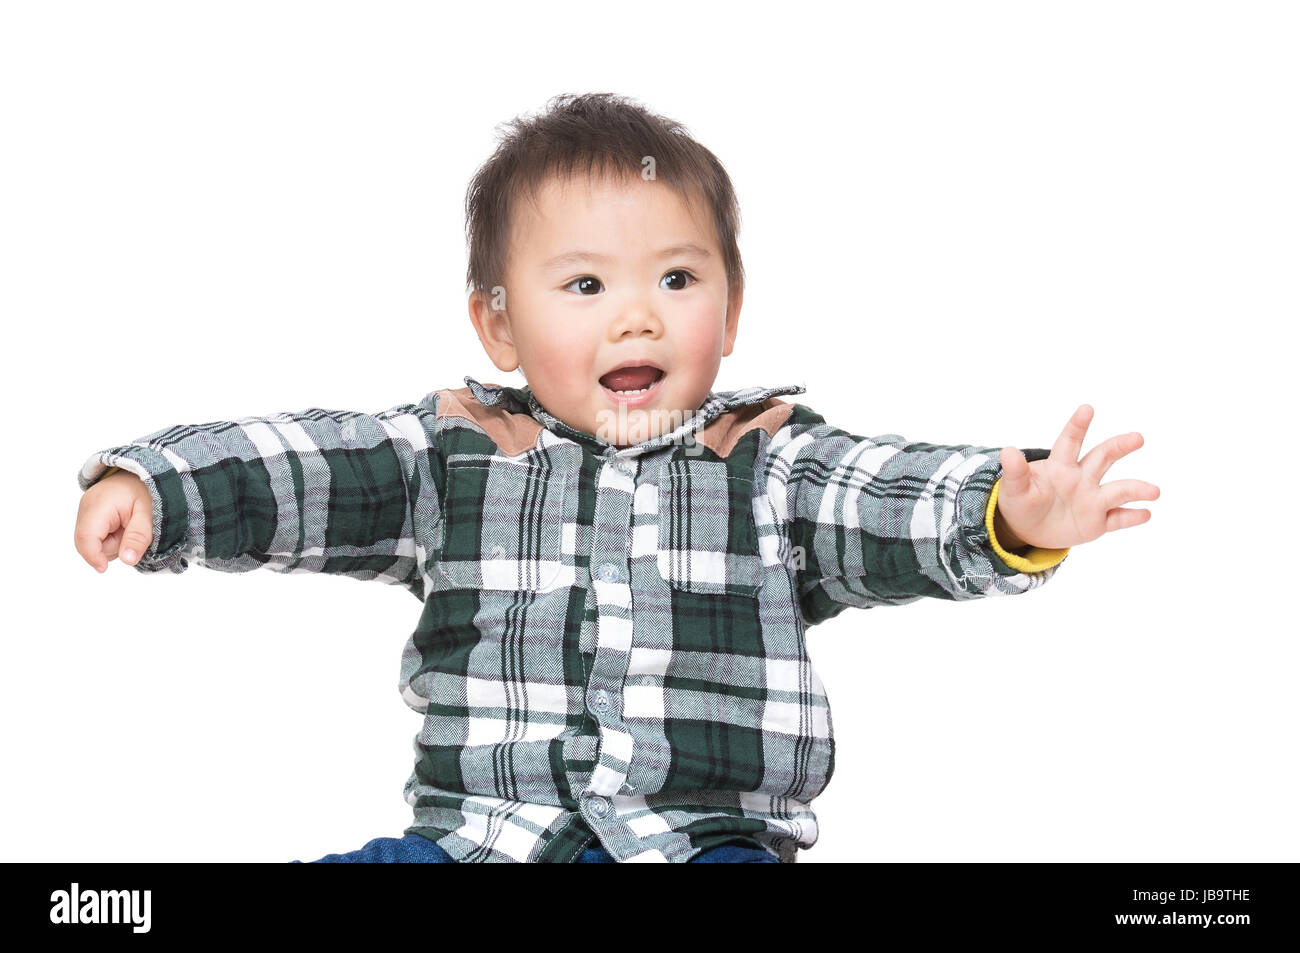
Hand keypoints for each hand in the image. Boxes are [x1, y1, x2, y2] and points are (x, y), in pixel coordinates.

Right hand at [74, 469, 154, 572]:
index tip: (104, 569)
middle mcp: (86, 505)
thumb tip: (127, 560)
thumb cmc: (148, 491)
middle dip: (109, 546)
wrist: (145, 473)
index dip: (93, 556)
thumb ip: (138, 538)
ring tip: (127, 526)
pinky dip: (109, 536)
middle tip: (130, 532)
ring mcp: (85, 508)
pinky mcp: (88, 512)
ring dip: (111, 541)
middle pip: (87, 542)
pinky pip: (94, 534)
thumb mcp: (150, 515)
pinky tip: (120, 525)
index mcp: (99, 504)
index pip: (86, 537)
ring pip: (91, 541)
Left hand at [995, 405, 1158, 549]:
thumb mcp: (1014, 489)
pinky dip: (1131, 516)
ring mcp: (1092, 499)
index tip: (1087, 408)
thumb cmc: (1022, 501)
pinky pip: (1118, 519)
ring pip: (1118, 491)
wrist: (1028, 528)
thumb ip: (1015, 472)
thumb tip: (1007, 451)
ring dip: (1136, 489)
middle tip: (1137, 438)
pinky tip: (1146, 513)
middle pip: (1103, 458)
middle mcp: (1081, 478)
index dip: (1077, 425)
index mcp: (1060, 466)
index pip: (1069, 442)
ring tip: (1154, 491)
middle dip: (1119, 447)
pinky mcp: (1097, 522)